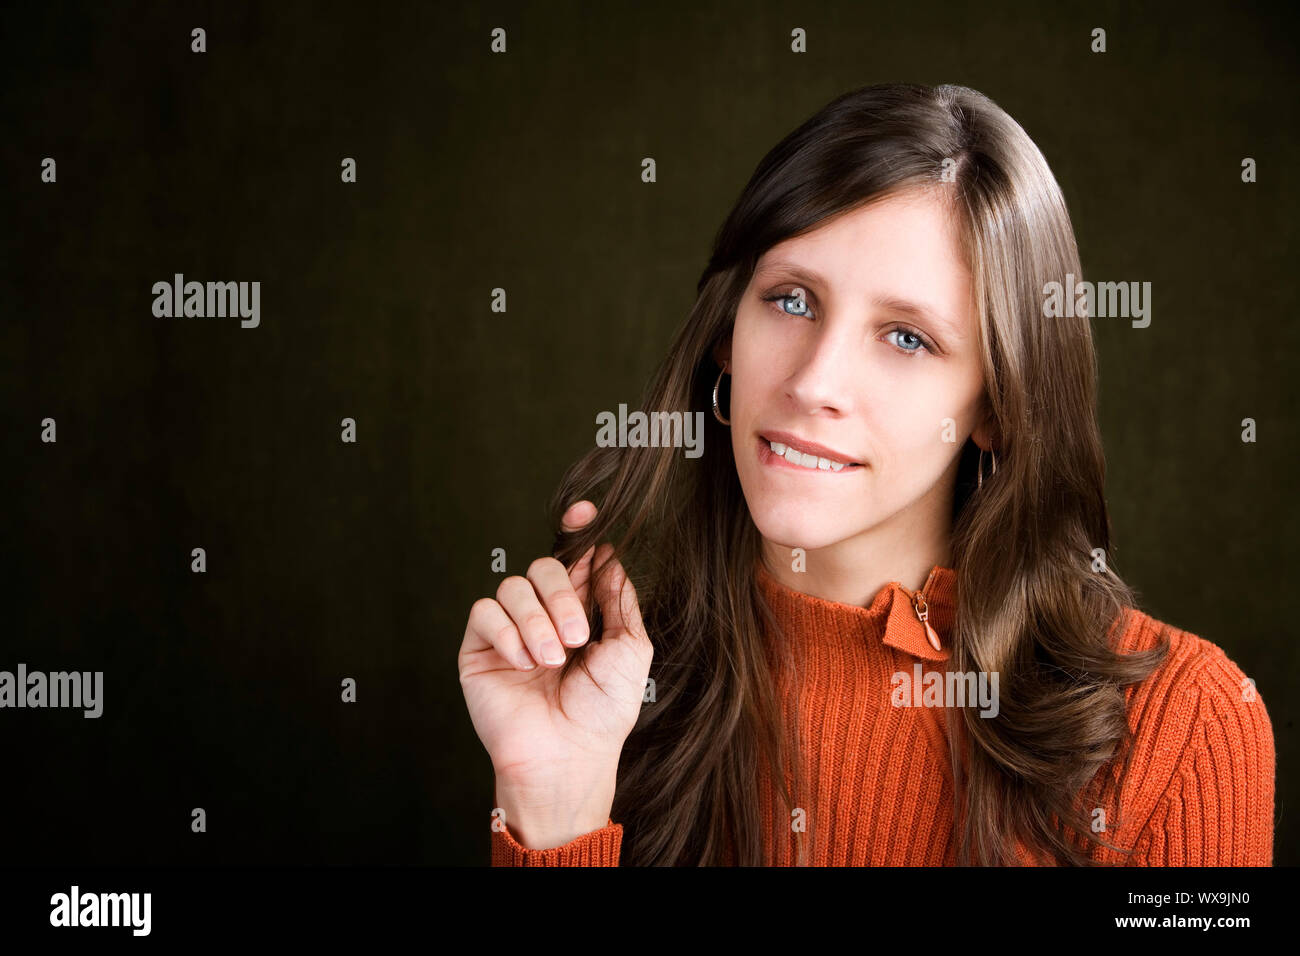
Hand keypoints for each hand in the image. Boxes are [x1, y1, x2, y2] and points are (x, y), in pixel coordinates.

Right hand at [458, 501, 652, 846]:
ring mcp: (510, 630)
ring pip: (513, 585)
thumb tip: (610, 556)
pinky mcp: (480, 647)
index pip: (575, 558)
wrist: (567, 756)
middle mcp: (543, 615)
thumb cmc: (602, 713)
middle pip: (544, 566)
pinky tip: (523, 665)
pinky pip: (485, 611)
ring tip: (551, 661)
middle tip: (577, 638)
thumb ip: (619, 600)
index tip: (584, 512)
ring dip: (537, 623)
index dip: (577, 530)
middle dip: (563, 595)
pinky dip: (508, 633)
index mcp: (581, 611)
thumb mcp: (629, 650)